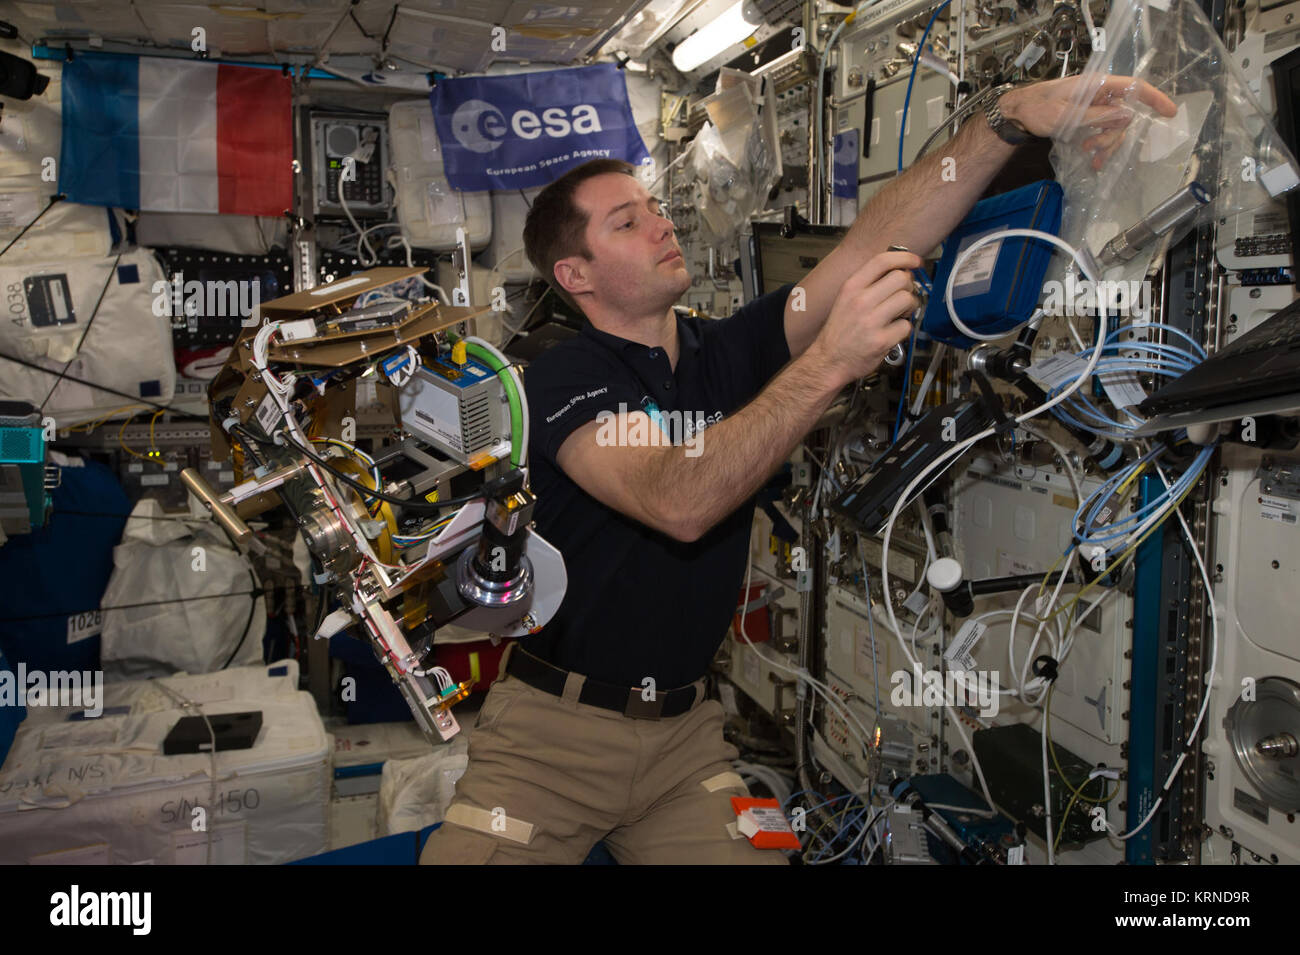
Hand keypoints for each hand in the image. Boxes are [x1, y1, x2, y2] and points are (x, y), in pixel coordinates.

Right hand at [810, 250, 920, 385]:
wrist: (828, 361)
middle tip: (903, 295)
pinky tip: (892, 332)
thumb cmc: (839, 332)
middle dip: (909, 286)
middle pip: (901, 278)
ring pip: (908, 299)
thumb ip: (868, 284)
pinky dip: (903, 329)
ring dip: (910, 307)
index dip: (904, 257)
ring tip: (899, 314)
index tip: (915, 261)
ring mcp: (871, 321)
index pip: (882, 261)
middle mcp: (860, 301)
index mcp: (851, 288)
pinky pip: (906, 326)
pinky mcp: (881, 340)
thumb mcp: (845, 299)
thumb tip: (898, 271)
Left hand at [1001, 74, 1177, 169]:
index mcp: (1098, 85)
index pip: (1134, 87)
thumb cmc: (1038, 110)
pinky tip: (1093, 160)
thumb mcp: (1066, 115)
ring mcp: (1095, 106)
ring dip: (1106, 143)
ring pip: (1115, 127)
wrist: (1019, 113)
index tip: (1170, 112)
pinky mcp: (1089, 117)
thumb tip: (1126, 115)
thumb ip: (1096, 116)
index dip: (1154, 98)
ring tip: (1090, 155)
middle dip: (1113, 135)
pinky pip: (1103, 131)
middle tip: (1093, 149)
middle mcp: (1101, 94)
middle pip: (1124, 115)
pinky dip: (1101, 145)